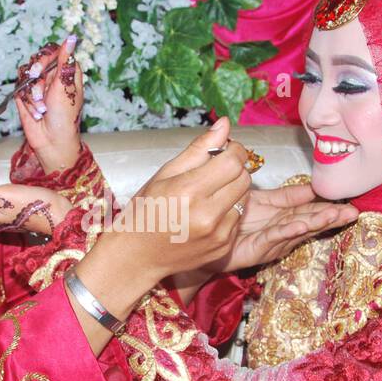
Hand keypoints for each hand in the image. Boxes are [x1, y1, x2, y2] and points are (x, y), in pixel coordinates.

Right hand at [15, 34, 83, 173]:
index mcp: (68, 72)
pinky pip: (20, 89)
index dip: (45, 57)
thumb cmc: (65, 117)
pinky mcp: (27, 96)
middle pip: (37, 60)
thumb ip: (65, 61)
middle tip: (39, 89)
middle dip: (36, 76)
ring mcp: (39, 86)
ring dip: (33, 94)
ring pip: (26, 76)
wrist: (51, 141)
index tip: (40, 68)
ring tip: (42, 109)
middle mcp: (53, 77)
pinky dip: (27, 101)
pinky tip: (36, 113)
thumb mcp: (65, 86)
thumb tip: (72, 37)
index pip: (54, 51)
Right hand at [88, 117, 252, 285]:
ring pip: (245, 198)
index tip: (224, 150)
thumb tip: (225, 124)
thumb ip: (198, 149)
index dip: (233, 150)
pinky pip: (238, 218)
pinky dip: (229, 211)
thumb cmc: (145, 210)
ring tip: (209, 194)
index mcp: (189, 190)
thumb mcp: (164, 173)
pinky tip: (207, 214)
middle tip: (215, 170)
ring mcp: (218, 234)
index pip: (234, 160)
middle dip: (234, 168)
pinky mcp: (224, 247)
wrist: (137, 256)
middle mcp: (207, 214)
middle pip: (244, 178)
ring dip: (233, 190)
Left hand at [212, 181, 358, 272]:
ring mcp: (271, 240)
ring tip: (336, 216)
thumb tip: (309, 180)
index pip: (308, 204)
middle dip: (331, 216)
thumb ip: (285, 190)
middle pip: (309, 219)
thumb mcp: (260, 196)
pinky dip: (288, 232)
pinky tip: (301, 226)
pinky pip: (274, 238)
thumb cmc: (231, 216)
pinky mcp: (257, 249)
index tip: (349, 200)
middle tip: (352, 212)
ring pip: (297, 229)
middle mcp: (280, 226)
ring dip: (317, 223)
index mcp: (281, 211)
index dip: (327, 202)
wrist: (205, 237)